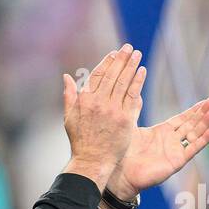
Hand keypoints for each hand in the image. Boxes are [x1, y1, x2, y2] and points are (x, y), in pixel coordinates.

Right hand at [62, 44, 145, 185]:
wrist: (92, 161)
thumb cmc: (80, 141)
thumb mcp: (69, 117)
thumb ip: (69, 95)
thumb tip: (66, 76)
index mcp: (84, 99)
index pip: (98, 75)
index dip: (107, 62)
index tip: (115, 53)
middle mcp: (98, 102)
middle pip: (112, 75)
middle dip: (122, 59)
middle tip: (129, 48)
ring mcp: (112, 110)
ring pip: (123, 82)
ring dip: (131, 66)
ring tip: (137, 54)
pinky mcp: (125, 119)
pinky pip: (133, 96)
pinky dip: (138, 82)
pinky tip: (142, 71)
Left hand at [112, 96, 208, 194]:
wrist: (121, 172)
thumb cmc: (124, 151)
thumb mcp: (131, 126)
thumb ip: (135, 109)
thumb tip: (134, 91)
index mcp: (162, 131)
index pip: (182, 118)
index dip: (193, 110)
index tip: (205, 100)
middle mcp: (171, 141)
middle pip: (192, 124)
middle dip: (202, 113)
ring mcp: (175, 151)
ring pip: (195, 134)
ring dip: (205, 123)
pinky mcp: (177, 161)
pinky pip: (193, 149)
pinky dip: (204, 140)